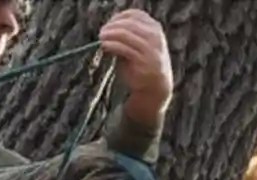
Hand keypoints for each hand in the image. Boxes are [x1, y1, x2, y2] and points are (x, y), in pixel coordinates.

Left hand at [99, 9, 172, 127]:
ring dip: (110, 34)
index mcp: (155, 28)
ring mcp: (151, 48)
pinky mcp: (144, 60)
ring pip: (125, 34)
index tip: (108, 24)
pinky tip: (104, 46)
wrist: (155, 87)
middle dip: (112, 26)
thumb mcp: (137, 45)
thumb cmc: (142, 64)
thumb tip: (107, 29)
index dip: (119, 17)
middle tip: (101, 32)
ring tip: (101, 38)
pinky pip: (124, 48)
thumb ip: (127, 35)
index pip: (135, 14)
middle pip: (129, 23)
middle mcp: (155, 36)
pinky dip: (112, 45)